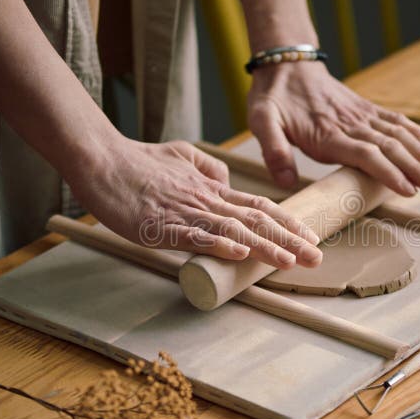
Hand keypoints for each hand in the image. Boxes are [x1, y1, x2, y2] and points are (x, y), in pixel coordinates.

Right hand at [65, 138, 321, 268]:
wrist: (103, 161)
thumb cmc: (140, 161)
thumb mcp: (183, 156)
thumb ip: (209, 169)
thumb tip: (227, 181)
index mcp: (213, 189)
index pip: (260, 207)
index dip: (288, 222)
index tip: (311, 237)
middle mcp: (207, 201)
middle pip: (257, 220)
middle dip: (289, 240)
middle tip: (316, 257)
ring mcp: (186, 212)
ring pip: (233, 230)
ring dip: (263, 246)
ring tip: (289, 261)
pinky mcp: (162, 224)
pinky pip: (195, 235)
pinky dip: (219, 244)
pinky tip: (240, 253)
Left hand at [247, 62, 419, 196]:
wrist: (285, 63)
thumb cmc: (273, 97)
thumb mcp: (261, 122)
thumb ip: (274, 150)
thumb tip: (286, 181)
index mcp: (327, 132)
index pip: (366, 154)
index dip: (388, 172)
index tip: (408, 190)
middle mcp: (351, 124)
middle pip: (391, 147)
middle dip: (417, 169)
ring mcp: (362, 115)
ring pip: (399, 135)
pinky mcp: (366, 109)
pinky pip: (396, 121)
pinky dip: (416, 134)